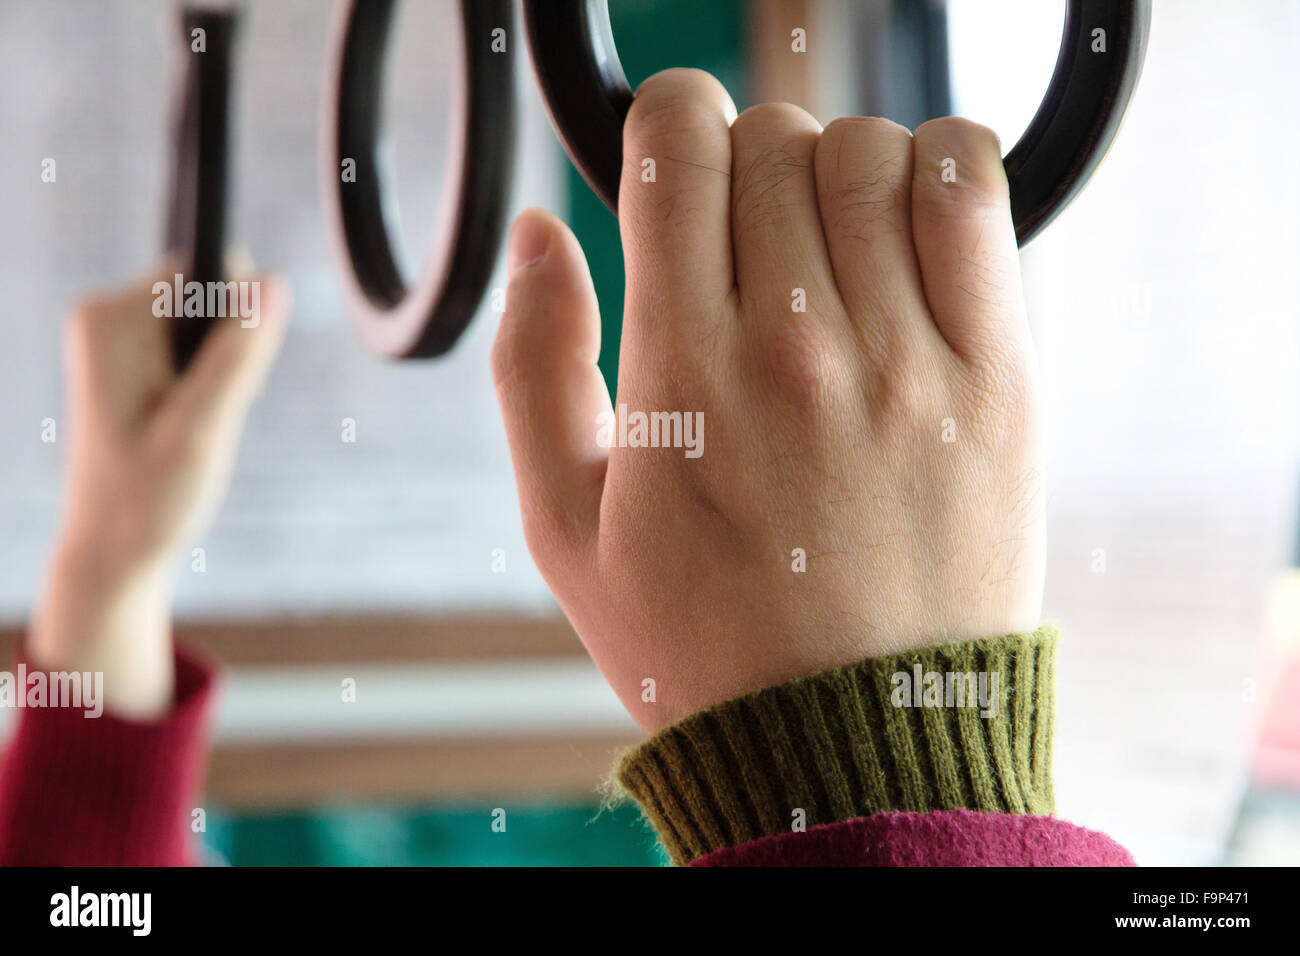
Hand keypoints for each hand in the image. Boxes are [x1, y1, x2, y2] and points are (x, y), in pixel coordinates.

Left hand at [29, 268, 288, 717]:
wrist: (114, 554)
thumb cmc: (150, 499)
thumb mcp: (204, 427)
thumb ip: (239, 354)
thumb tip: (276, 283)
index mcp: (108, 320)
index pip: (203, 271)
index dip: (236, 323)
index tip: (223, 385)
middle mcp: (104, 319)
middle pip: (208, 297)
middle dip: (232, 352)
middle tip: (209, 416)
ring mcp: (116, 341)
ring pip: (209, 327)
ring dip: (225, 375)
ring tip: (198, 429)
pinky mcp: (132, 364)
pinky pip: (197, 350)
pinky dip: (212, 387)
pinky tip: (194, 429)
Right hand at [493, 69, 1043, 730]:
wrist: (852, 744)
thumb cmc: (700, 641)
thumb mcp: (565, 527)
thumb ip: (534, 364)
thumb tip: (540, 235)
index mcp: (683, 375)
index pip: (678, 146)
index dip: (667, 123)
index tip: (671, 160)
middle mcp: (797, 351)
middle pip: (772, 138)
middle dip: (743, 156)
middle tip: (743, 232)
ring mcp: (909, 362)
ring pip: (871, 151)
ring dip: (834, 165)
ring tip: (822, 239)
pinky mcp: (999, 381)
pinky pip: (978, 195)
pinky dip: (941, 166)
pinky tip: (909, 218)